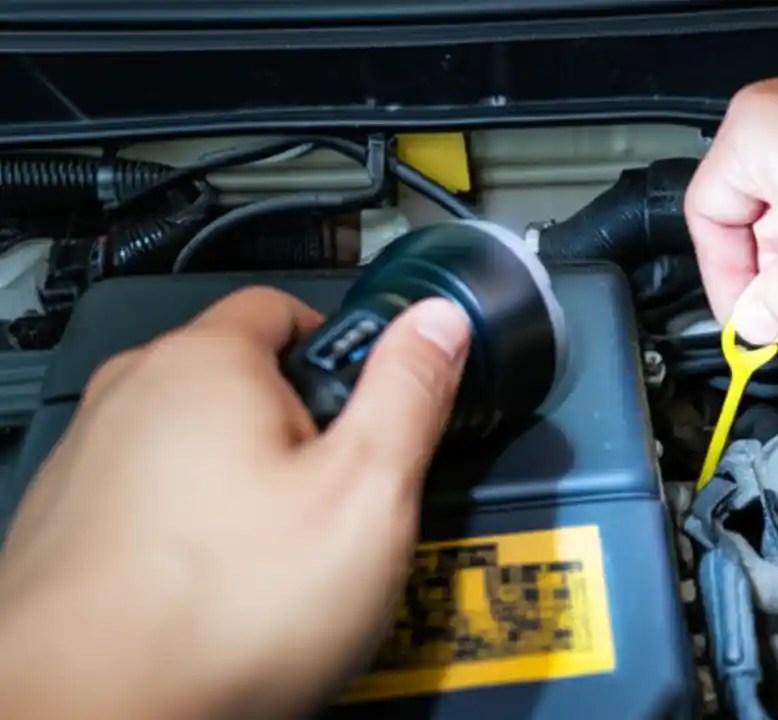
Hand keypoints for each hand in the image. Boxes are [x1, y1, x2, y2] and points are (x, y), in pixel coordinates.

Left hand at [0, 288, 470, 718]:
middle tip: (338, 504)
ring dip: (246, 485)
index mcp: (205, 364)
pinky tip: (224, 591)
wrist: (86, 716)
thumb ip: (409, 393)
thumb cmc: (218, 614)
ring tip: (283, 563)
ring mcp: (92, 461)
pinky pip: (157, 503)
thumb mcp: (364, 493)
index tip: (374, 409)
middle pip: (244, 381)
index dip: (346, 352)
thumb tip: (438, 324)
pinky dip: (195, 531)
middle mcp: (133, 396)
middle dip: (301, 432)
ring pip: (199, 447)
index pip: (286, 307)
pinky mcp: (71, 525)